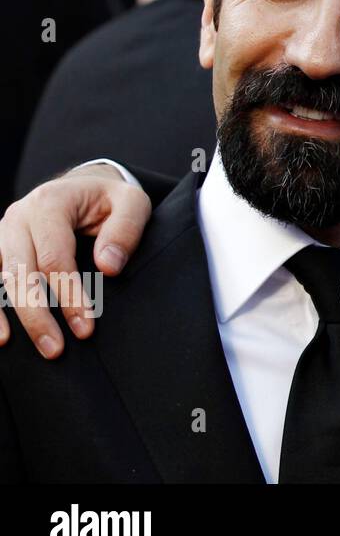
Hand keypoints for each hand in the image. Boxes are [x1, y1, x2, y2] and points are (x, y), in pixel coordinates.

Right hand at [0, 165, 150, 356]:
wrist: (85, 186)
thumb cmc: (110, 198)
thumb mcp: (132, 202)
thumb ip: (125, 230)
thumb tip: (108, 267)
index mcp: (49, 203)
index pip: (54, 257)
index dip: (68, 295)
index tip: (85, 327)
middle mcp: (17, 217)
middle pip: (20, 273)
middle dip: (37, 315)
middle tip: (57, 349)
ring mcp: (3, 234)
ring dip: (13, 317)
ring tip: (34, 347)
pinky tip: (2, 336)